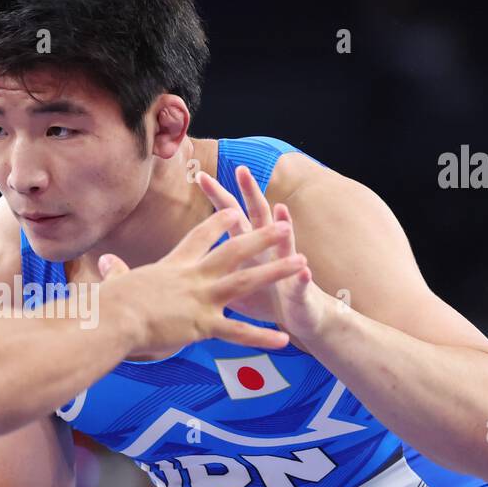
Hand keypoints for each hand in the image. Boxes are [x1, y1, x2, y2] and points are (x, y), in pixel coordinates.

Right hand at [98, 204, 308, 355]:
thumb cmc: (108, 302)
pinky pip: (237, 331)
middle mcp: (192, 278)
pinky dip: (261, 336)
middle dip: (260, 237)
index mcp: (173, 266)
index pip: (200, 239)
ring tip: (301, 262)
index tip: (233, 212)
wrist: (113, 317)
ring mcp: (200, 300)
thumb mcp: (114, 281)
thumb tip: (103, 264)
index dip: (219, 224)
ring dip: (275, 271)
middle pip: (233, 251)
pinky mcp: (201, 325)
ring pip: (246, 281)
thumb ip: (115, 272)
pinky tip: (284, 339)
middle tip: (284, 226)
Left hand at [195, 165, 328, 341]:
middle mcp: (269, 249)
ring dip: (284, 227)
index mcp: (248, 247)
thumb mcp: (232, 282)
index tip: (201, 175)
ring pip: (286, 242)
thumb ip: (213, 268)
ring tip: (281, 210)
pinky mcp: (300, 289)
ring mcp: (287, 265)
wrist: (298, 316)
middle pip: (259, 216)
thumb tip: (183, 259)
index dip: (218, 196)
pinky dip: (302, 275)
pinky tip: (304, 268)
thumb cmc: (264, 297)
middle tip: (242, 170)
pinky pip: (301, 282)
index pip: (231, 215)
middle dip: (251, 193)